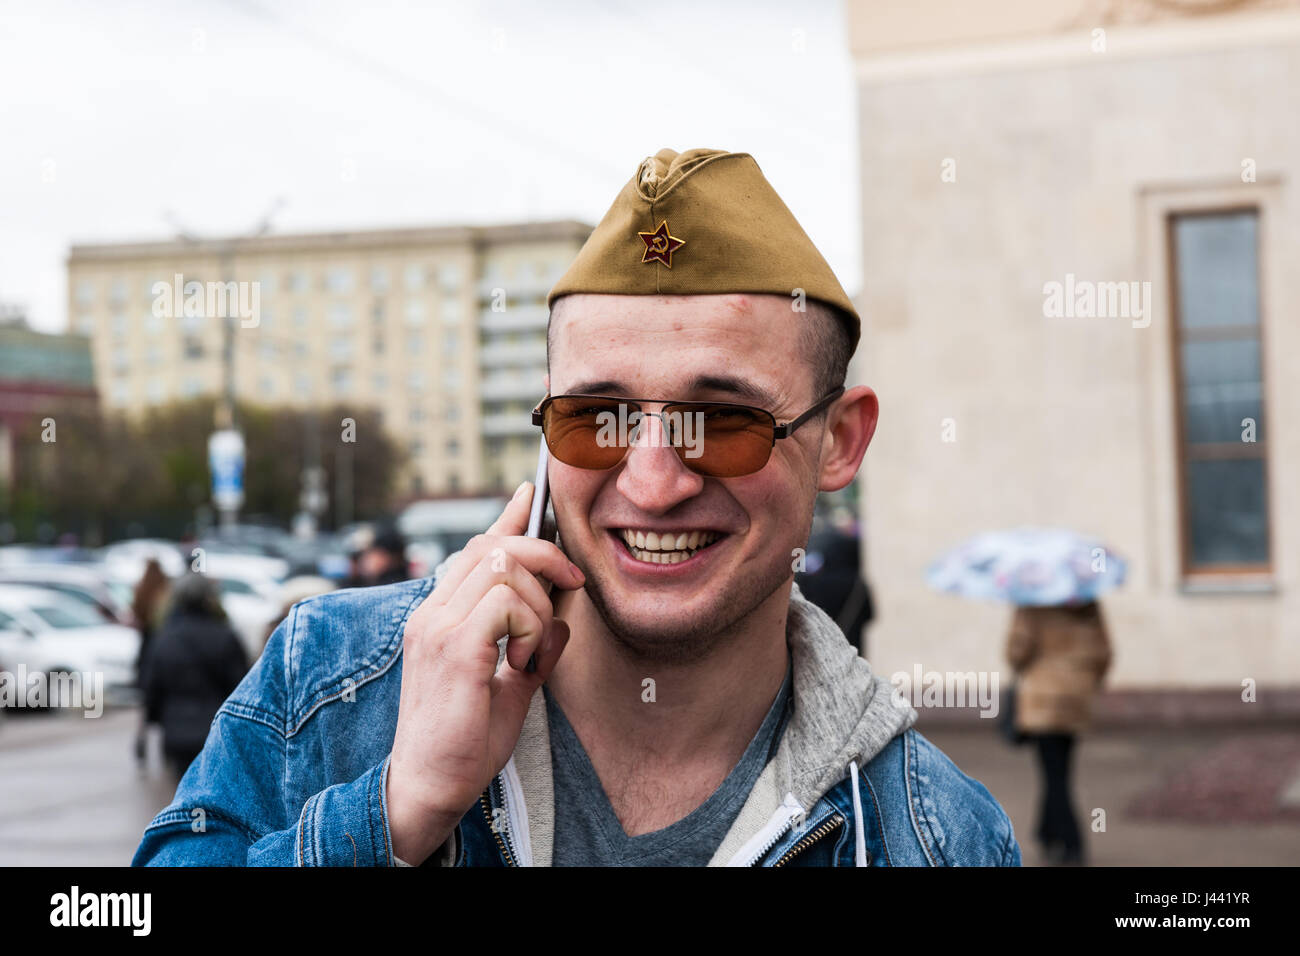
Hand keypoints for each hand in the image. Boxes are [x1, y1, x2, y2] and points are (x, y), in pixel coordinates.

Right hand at [385, 481, 583, 863]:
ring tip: (530, 649)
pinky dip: (530, 625)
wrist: (431, 787)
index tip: (531, 495)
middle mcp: (432, 612)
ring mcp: (437, 627)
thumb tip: (563, 620)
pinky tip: (522, 661)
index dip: (507, 519)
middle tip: (572, 584)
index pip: (474, 549)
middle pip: (494, 547)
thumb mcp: (511, 686)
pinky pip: (507, 603)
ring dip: (538, 603)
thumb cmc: (465, 743)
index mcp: (439, 616)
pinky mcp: (453, 647)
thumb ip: (534, 648)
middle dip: (544, 555)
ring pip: (504, 567)